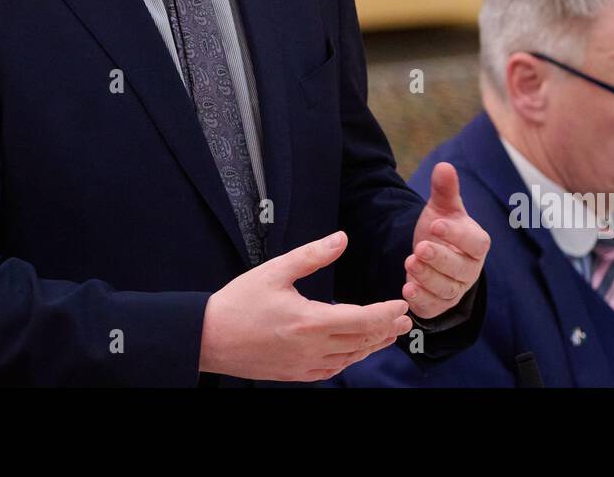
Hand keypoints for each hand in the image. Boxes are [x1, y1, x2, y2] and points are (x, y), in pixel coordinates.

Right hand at [199, 231, 412, 381]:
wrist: (209, 337)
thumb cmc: (239, 302)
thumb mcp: (275, 270)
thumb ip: (312, 255)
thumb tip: (342, 238)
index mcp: (310, 321)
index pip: (362, 319)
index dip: (386, 313)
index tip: (401, 305)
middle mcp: (312, 348)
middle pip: (361, 341)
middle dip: (386, 330)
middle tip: (404, 320)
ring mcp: (304, 365)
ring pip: (349, 358)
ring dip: (371, 346)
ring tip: (387, 335)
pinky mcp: (295, 375)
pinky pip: (332, 371)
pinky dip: (349, 360)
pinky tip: (353, 351)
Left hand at [405, 163, 489, 319]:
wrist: (428, 254)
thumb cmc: (440, 230)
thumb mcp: (441, 209)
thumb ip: (444, 190)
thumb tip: (444, 167)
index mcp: (475, 244)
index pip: (475, 243)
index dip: (457, 236)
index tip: (436, 225)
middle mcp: (469, 270)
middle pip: (461, 269)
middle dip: (440, 259)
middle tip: (420, 247)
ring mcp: (455, 290)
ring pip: (446, 289)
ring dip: (428, 278)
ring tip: (410, 263)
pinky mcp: (438, 305)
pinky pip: (433, 307)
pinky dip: (421, 300)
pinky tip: (407, 290)